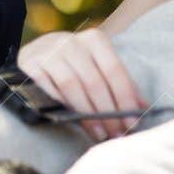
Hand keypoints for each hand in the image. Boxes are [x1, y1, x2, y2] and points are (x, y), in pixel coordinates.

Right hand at [19, 27, 141, 141]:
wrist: (33, 58)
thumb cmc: (73, 67)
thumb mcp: (97, 69)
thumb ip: (118, 85)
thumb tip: (143, 107)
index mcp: (94, 40)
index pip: (114, 69)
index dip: (125, 98)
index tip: (133, 122)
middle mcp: (71, 42)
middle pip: (95, 81)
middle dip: (108, 111)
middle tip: (117, 133)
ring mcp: (48, 53)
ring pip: (73, 86)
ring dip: (88, 114)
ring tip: (100, 133)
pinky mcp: (29, 66)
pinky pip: (48, 90)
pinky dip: (62, 108)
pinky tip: (71, 122)